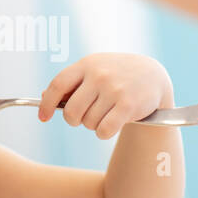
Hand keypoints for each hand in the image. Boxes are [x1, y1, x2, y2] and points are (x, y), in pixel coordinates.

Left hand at [37, 54, 173, 139]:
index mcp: (87, 64)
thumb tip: (43, 97)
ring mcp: (114, 89)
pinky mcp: (128, 105)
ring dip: (93, 125)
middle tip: (84, 117)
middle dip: (74, 120)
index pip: (57, 85)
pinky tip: (111, 125)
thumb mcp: (94, 70)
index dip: (46, 104)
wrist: (153, 75)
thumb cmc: (117, 74)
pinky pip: (103, 131)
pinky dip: (103, 133)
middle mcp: (99, 75)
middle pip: (71, 111)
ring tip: (105, 114)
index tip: (43, 117)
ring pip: (88, 123)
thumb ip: (71, 82)